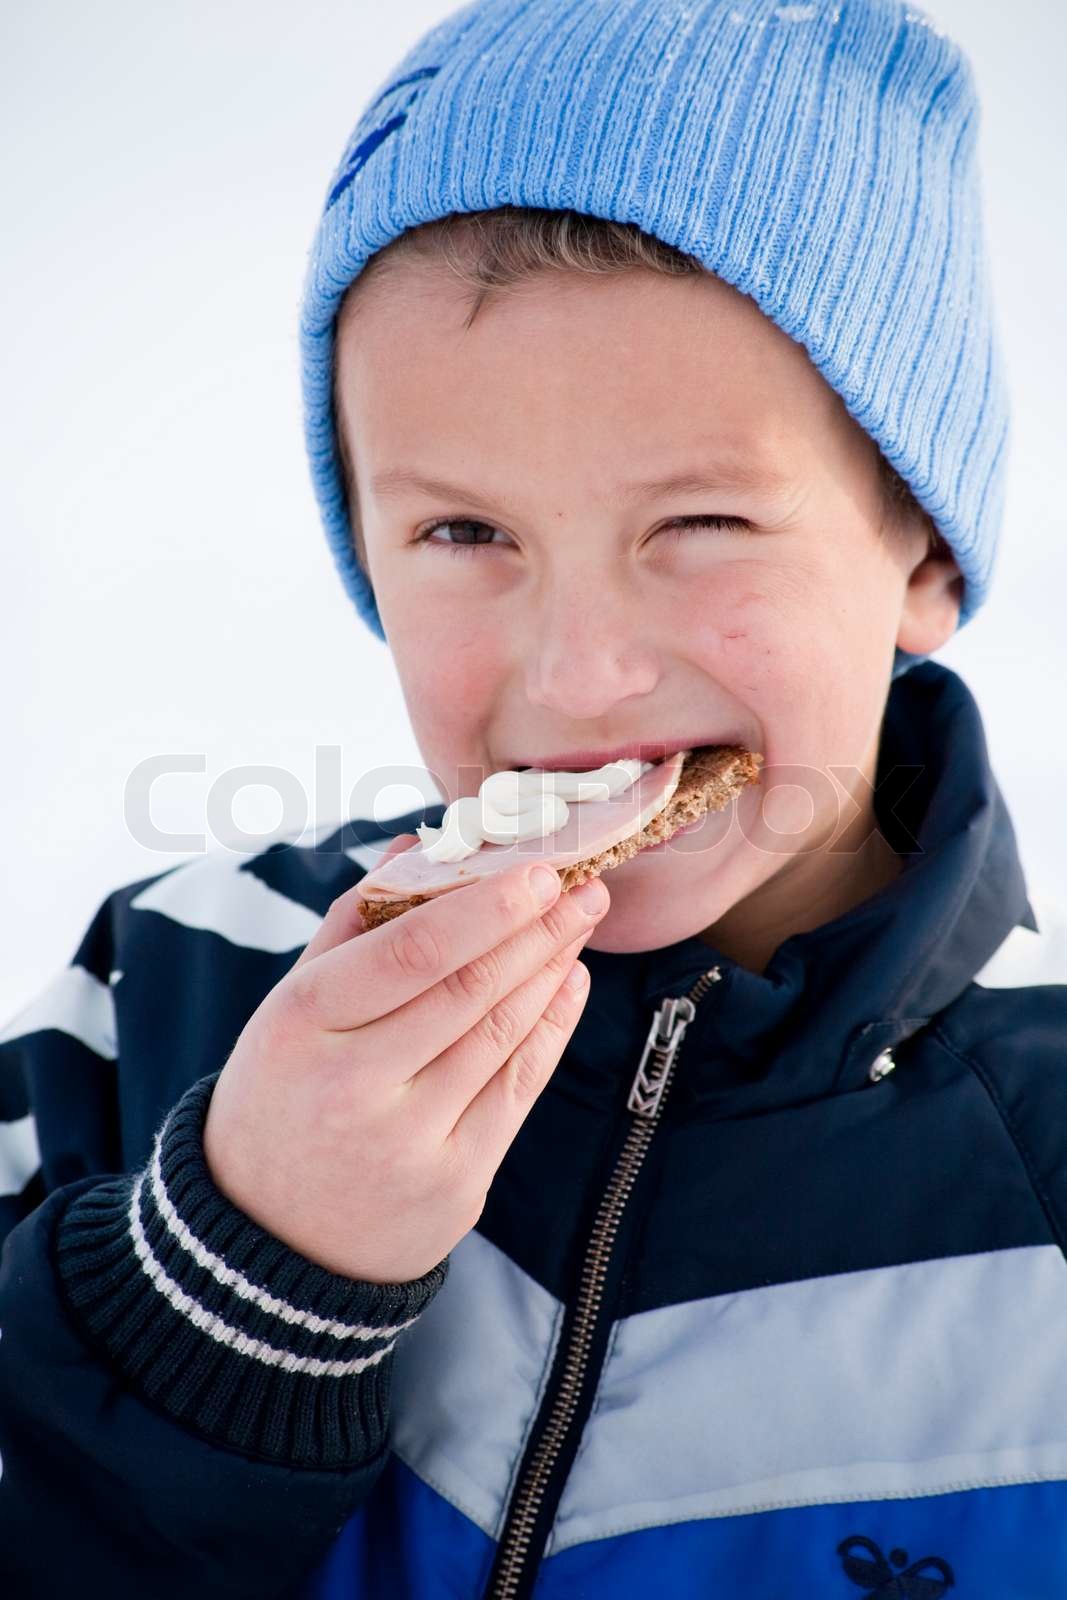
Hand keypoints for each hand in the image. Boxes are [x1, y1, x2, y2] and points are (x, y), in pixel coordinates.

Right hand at [202, 837, 609, 1281]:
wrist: (265, 1238)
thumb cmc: (282, 1094)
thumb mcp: (291, 1007)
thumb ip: (352, 924)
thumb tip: (419, 845)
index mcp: (304, 1023)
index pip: (412, 953)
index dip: (487, 908)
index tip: (540, 870)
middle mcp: (354, 1085)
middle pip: (468, 990)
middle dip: (536, 930)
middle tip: (583, 886)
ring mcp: (408, 1141)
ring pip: (500, 1035)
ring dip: (551, 970)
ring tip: (580, 924)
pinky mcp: (453, 1184)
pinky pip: (517, 1090)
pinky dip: (550, 1029)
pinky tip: (567, 985)